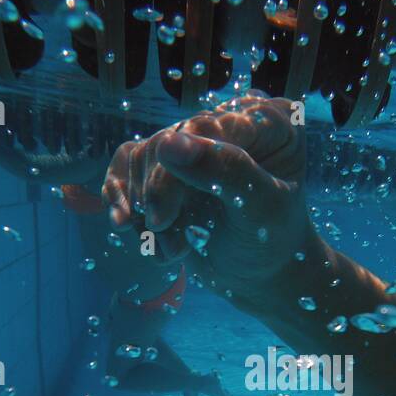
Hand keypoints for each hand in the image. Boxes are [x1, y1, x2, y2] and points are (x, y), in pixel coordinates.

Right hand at [101, 93, 313, 297]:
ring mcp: (195, 143)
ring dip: (145, 211)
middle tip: (164, 234)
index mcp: (267, 122)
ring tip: (173, 249)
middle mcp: (229, 122)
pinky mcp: (168, 164)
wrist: (261, 274)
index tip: (160, 217)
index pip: (205, 128)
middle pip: (166, 141)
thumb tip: (168, 143)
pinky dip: (122, 202)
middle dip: (158, 196)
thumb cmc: (273, 241)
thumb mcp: (262, 210)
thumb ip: (227, 172)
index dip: (172, 172)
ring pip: (141, 156)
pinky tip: (130, 229)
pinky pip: (124, 166)